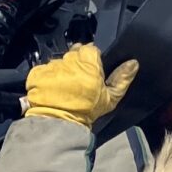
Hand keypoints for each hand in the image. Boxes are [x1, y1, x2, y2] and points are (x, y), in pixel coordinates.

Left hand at [22, 44, 137, 128]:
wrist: (58, 121)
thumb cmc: (86, 109)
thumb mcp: (111, 97)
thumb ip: (122, 78)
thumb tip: (133, 63)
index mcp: (88, 59)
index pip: (92, 49)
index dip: (93, 60)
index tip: (93, 71)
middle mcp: (69, 57)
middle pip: (74, 54)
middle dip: (77, 64)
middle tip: (80, 81)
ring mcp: (52, 64)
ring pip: (59, 62)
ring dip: (62, 71)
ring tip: (65, 88)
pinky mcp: (38, 72)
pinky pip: (44, 71)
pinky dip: (47, 78)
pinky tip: (53, 91)